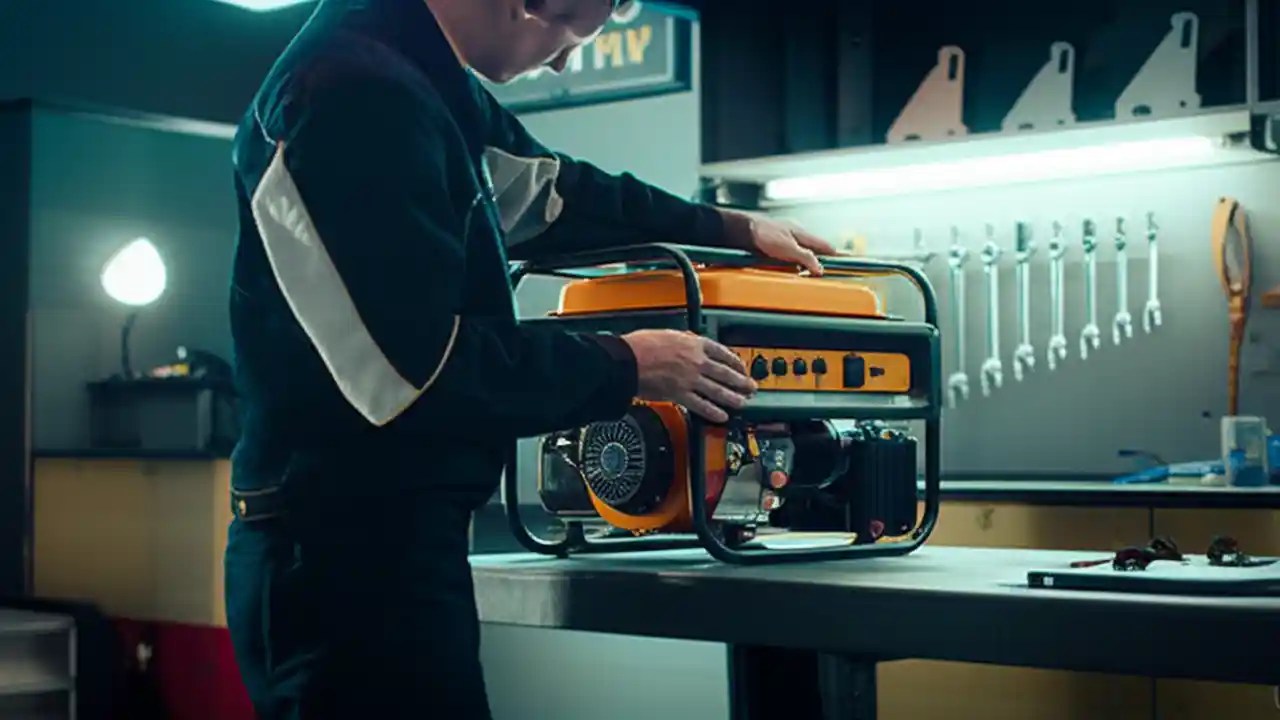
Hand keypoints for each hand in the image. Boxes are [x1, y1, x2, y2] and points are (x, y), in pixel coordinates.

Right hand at [621, 330, 755, 422]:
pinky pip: (701, 405)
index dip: (734, 361)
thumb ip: (682, 340)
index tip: (740, 366)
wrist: (628, 360)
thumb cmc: (641, 346)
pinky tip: (722, 415)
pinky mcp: (680, 394)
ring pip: (718, 390)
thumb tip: (688, 341)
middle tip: (750, 386)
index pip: (721, 352)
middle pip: (725, 373)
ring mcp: (690, 379)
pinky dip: (713, 411)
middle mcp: (696, 361)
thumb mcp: (667, 334)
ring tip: (742, 402)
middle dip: (740, 381)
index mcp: (693, 344)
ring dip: (732, 397)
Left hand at [719, 208, 838, 275]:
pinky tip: (788, 266)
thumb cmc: (763, 233)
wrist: (742, 229)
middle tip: (827, 268)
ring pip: (800, 251)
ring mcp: (784, 238)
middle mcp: (795, 234)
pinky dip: (792, 260)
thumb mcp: (788, 248)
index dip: (834, 254)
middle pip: (813, 248)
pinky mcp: (773, 243)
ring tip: (808, 271)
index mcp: (802, 233)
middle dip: (820, 259)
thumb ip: (805, 258)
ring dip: (805, 260)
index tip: (844, 260)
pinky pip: (788, 254)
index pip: (824, 245)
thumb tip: (819, 268)